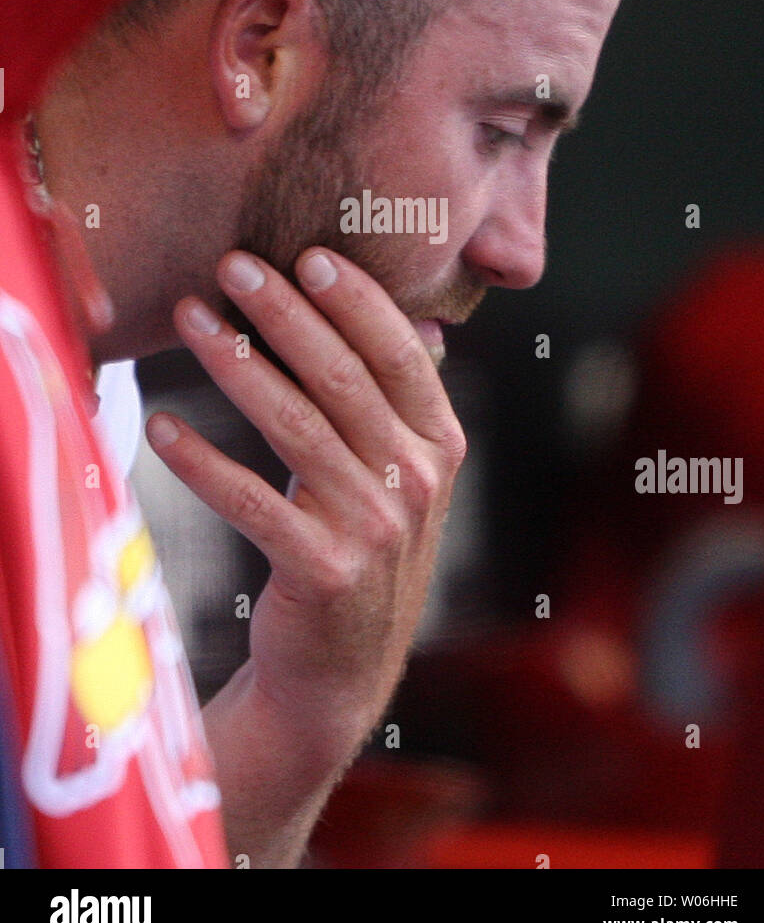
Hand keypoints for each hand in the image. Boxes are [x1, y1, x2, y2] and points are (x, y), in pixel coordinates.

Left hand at [146, 246, 466, 775]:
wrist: (341, 667)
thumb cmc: (362, 545)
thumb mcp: (405, 474)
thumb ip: (405, 402)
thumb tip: (417, 316)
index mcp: (442, 444)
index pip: (400, 356)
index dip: (357, 302)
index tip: (308, 255)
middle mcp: (416, 481)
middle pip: (343, 379)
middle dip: (284, 314)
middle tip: (233, 265)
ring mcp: (373, 528)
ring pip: (294, 427)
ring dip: (234, 364)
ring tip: (189, 318)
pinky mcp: (320, 571)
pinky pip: (249, 501)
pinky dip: (202, 461)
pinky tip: (163, 426)